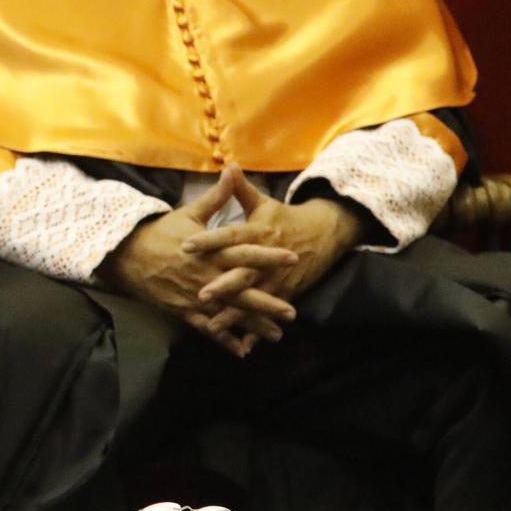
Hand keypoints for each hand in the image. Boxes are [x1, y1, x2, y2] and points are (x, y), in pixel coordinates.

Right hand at [99, 169, 299, 357]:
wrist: (127, 255)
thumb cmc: (160, 232)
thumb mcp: (188, 213)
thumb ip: (216, 197)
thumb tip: (232, 170)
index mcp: (211, 251)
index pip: (246, 252)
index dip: (269, 256)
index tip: (293, 258)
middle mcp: (206, 275)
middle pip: (243, 290)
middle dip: (269, 302)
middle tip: (293, 313)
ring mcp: (196, 295)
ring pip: (230, 313)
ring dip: (253, 325)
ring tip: (276, 334)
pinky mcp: (184, 309)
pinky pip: (207, 327)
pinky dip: (224, 339)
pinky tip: (242, 351)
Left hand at [184, 169, 362, 329]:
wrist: (324, 233)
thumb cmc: (284, 217)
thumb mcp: (263, 202)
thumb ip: (240, 189)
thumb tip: (228, 165)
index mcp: (258, 230)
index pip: (229, 234)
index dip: (208, 239)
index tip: (185, 244)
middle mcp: (266, 256)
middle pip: (242, 271)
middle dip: (223, 285)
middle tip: (201, 294)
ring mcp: (277, 277)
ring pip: (254, 298)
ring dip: (236, 313)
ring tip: (214, 326)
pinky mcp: (287, 292)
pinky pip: (269, 313)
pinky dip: (258, 330)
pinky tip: (244, 346)